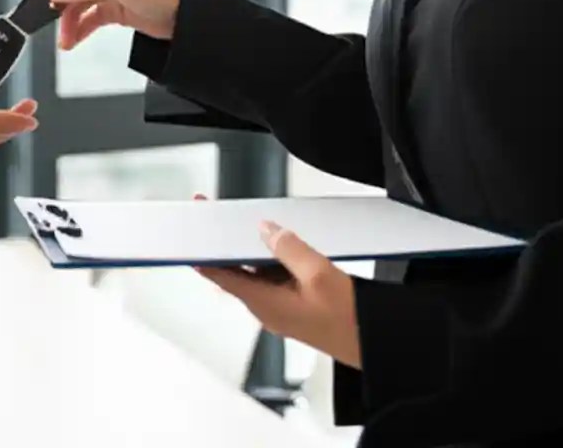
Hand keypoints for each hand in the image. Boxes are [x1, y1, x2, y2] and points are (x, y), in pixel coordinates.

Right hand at [46, 0, 180, 49]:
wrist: (185, 15)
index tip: (50, 1)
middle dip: (65, 9)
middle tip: (58, 26)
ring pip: (80, 5)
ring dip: (71, 23)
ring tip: (66, 40)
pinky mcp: (113, 8)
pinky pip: (90, 18)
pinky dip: (81, 29)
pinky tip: (74, 39)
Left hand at [196, 219, 361, 368]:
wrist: (374, 344)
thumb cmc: (350, 321)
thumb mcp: (319, 275)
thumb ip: (289, 248)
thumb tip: (267, 230)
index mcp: (263, 303)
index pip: (219, 274)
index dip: (201, 254)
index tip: (187, 237)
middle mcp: (266, 308)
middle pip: (235, 271)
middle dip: (225, 244)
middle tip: (216, 218)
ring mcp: (279, 308)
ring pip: (256, 274)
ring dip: (252, 251)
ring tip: (252, 225)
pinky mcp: (293, 306)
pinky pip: (274, 279)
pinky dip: (271, 260)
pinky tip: (281, 244)